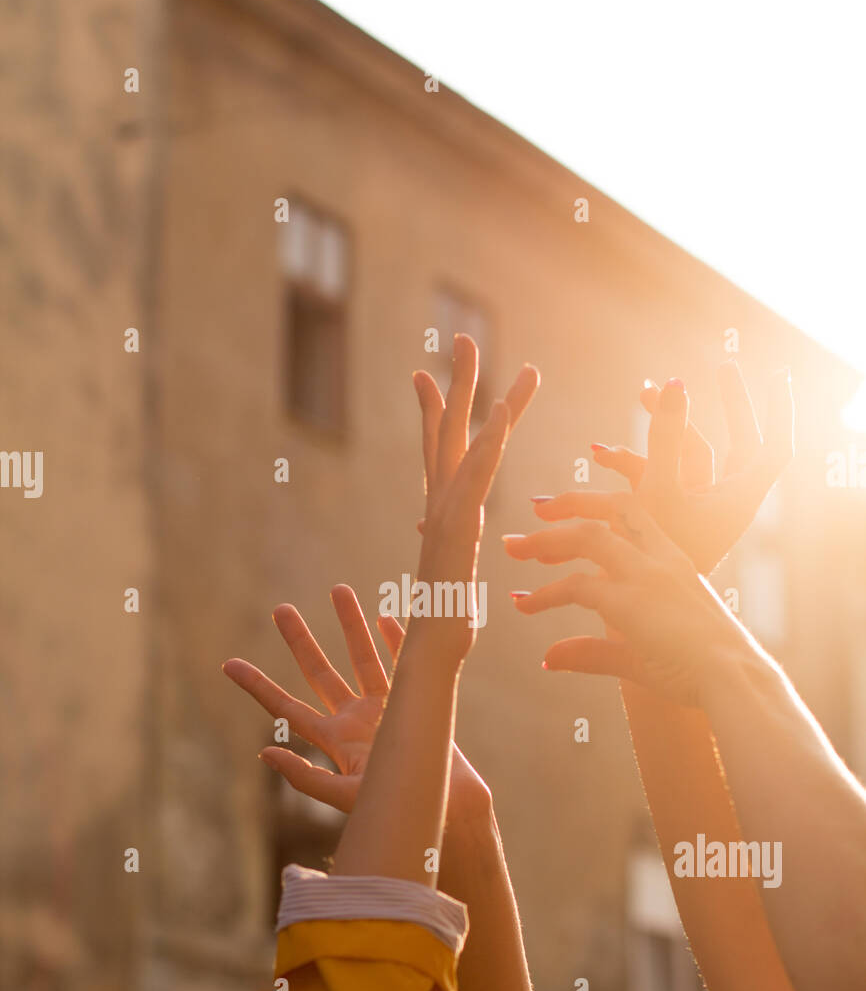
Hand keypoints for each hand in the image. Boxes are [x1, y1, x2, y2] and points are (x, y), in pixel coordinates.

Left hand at [222, 585, 490, 813]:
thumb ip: (306, 778)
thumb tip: (264, 754)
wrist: (450, 811)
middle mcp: (355, 720)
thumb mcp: (346, 798)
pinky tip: (386, 617)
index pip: (287, 709)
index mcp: (334, 741)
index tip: (229, 665)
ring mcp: (385, 709)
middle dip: (301, 641)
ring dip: (351, 625)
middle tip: (281, 610)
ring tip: (339, 589)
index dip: (258, 687)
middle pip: (320, 673)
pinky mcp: (415, 704)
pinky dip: (396, 639)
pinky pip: (403, 662)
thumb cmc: (397, 810)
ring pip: (362, 658)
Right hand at [409, 334, 539, 663]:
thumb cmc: (448, 624)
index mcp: (444, 511)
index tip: (426, 376)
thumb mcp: (458, 580)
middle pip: (446, 430)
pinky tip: (502, 411)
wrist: (434, 651)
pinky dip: (489, 442)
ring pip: (461, 440)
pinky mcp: (459, 528)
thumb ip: (457, 555)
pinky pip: (477, 477)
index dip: (433, 412)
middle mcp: (440, 503)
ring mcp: (446, 511)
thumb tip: (452, 551)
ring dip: (472, 392)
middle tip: (461, 338)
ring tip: (476, 348)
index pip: (440, 451)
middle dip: (455, 383)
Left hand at [505, 491, 749, 706]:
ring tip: (512, 547)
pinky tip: (522, 604)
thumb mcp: (640, 653)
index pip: (633, 512)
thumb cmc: (702, 671)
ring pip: (587, 537)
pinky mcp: (630, 601)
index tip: (559, 513)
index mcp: (675, 560)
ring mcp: (647, 576)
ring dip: (545, 540)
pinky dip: (545, 594)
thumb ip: (593, 650)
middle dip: (565, 507)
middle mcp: (661, 559)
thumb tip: (548, 658)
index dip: (594, 506)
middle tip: (530, 515)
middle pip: (607, 512)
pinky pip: (577, 586)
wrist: (734, 681)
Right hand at [584, 363, 793, 571]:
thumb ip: (665, 438)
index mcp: (739, 499)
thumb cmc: (653, 560)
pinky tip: (601, 454)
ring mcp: (699, 512)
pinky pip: (660, 479)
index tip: (779, 375)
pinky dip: (634, 461)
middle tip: (724, 368)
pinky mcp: (670, 521)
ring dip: (665, 426)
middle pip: (739, 444)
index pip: (774, 447)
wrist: (633, 613)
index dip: (779, 409)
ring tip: (641, 392)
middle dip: (730, 405)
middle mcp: (724, 503)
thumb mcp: (658, 491)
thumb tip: (676, 384)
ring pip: (692, 457)